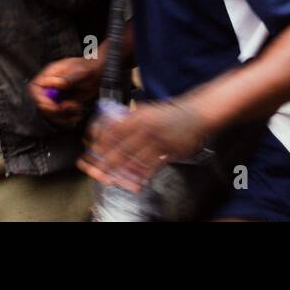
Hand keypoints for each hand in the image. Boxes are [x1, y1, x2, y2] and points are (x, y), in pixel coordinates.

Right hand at [30, 57, 101, 127]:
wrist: (97, 74)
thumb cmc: (87, 68)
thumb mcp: (80, 72)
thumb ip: (69, 78)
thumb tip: (59, 84)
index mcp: (50, 75)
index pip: (35, 88)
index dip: (40, 98)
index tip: (53, 105)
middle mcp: (50, 87)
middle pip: (40, 103)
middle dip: (51, 110)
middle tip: (64, 109)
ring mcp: (56, 96)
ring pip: (50, 112)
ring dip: (61, 115)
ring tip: (75, 108)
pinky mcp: (63, 104)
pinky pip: (60, 116)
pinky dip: (68, 119)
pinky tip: (78, 116)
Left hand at [79, 99, 208, 191]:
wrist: (194, 115)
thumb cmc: (168, 114)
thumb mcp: (146, 110)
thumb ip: (130, 118)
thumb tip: (111, 126)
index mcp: (139, 117)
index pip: (114, 131)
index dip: (102, 142)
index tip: (94, 150)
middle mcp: (147, 129)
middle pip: (122, 149)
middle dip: (109, 161)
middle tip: (100, 168)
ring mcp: (158, 141)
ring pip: (136, 160)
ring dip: (124, 170)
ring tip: (114, 177)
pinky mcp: (169, 152)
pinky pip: (152, 166)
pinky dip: (143, 174)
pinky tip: (136, 179)